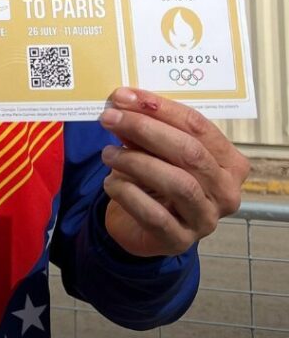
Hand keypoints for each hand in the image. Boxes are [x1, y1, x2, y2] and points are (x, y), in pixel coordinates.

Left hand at [98, 87, 249, 257]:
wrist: (140, 226)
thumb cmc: (152, 179)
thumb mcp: (152, 150)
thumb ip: (143, 129)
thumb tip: (122, 103)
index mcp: (229, 161)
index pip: (198, 126)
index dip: (160, 108)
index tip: (124, 96)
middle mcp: (226, 191)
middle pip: (190, 152)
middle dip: (145, 129)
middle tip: (109, 118)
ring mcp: (206, 219)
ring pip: (178, 183)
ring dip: (136, 162)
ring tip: (107, 153)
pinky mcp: (181, 241)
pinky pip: (155, 215)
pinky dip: (128, 194)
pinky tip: (111, 182)